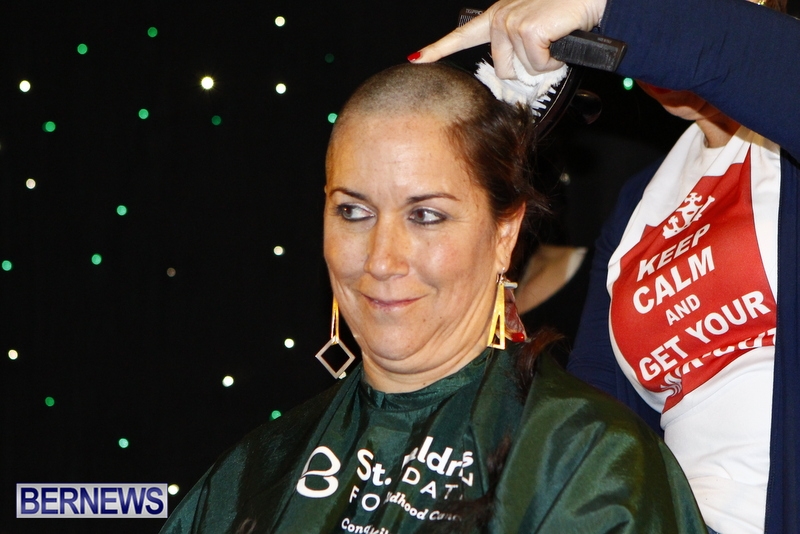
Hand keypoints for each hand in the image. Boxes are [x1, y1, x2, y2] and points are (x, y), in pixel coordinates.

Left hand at [411, 0, 606, 77]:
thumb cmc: (568, 13)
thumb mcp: (536, 29)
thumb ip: (518, 49)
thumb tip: (513, 75)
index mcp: (499, 16)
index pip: (462, 36)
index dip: (438, 49)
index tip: (417, 59)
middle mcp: (500, 18)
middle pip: (501, 69)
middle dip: (526, 68)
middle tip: (546, 47)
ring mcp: (511, 24)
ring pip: (520, 70)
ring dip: (543, 64)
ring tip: (556, 39)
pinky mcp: (528, 31)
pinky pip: (537, 66)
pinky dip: (554, 61)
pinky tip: (560, 40)